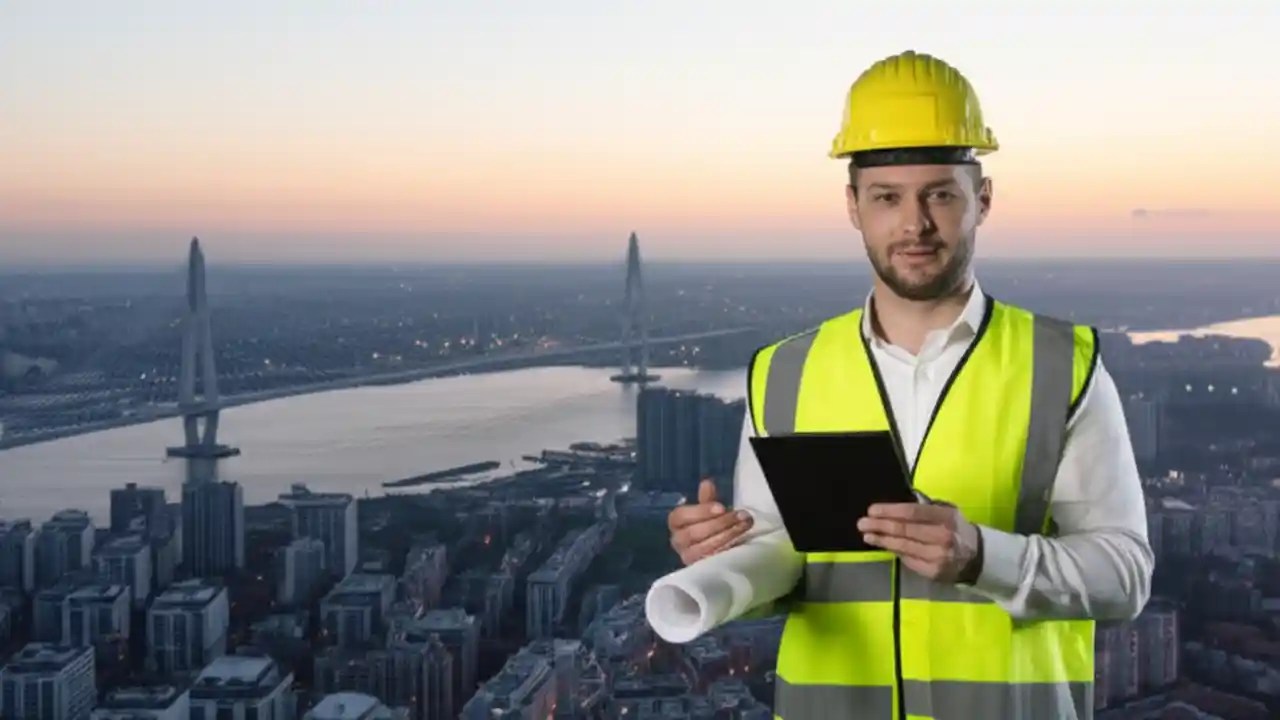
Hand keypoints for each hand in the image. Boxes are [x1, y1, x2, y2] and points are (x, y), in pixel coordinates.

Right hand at [668, 478, 753, 564]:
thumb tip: (707, 483)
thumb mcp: (710, 510)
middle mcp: (678, 541)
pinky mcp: (700, 569)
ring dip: (727, 535)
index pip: (680, 516)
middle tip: (741, 516)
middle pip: (693, 533)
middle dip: (719, 523)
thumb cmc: (711, 525)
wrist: (717, 548)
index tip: (722, 507)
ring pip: (703, 548)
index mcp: (676, 523)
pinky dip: (727, 549)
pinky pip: (712, 561)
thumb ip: (707, 499)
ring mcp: (688, 557)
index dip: (701, 511)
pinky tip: (740, 541)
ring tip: (744, 525)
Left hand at [857, 502, 982, 583]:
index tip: (872, 510)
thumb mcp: (947, 511)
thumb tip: (898, 504)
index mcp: (945, 517)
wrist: (977, 556)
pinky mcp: (932, 572)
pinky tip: (884, 545)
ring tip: (867, 535)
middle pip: (904, 530)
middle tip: (862, 523)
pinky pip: (907, 560)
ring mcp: (937, 557)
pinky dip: (894, 551)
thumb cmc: (955, 528)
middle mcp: (941, 537)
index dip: (889, 511)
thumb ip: (925, 506)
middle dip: (880, 526)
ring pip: (903, 547)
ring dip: (882, 540)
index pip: (912, 512)